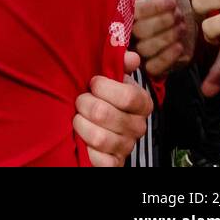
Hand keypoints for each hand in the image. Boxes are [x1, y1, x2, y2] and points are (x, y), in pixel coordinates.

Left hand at [73, 51, 151, 167]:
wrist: (96, 122)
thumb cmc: (101, 95)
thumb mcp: (110, 75)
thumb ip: (118, 63)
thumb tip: (131, 56)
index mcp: (141, 102)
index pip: (127, 96)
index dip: (104, 87)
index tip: (93, 83)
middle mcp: (138, 126)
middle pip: (105, 114)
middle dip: (84, 104)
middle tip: (80, 101)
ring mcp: (127, 146)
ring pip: (100, 138)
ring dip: (81, 125)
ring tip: (78, 118)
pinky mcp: (115, 163)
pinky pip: (103, 162)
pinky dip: (89, 152)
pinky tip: (83, 141)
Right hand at [133, 0, 195, 77]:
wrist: (195, 25)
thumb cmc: (176, 4)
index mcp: (128, 12)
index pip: (133, 12)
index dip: (153, 8)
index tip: (172, 1)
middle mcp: (129, 32)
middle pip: (139, 31)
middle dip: (163, 22)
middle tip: (179, 15)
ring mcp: (140, 51)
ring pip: (146, 48)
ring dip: (168, 37)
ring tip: (182, 27)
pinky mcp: (152, 68)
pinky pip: (153, 67)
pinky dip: (167, 56)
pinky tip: (180, 45)